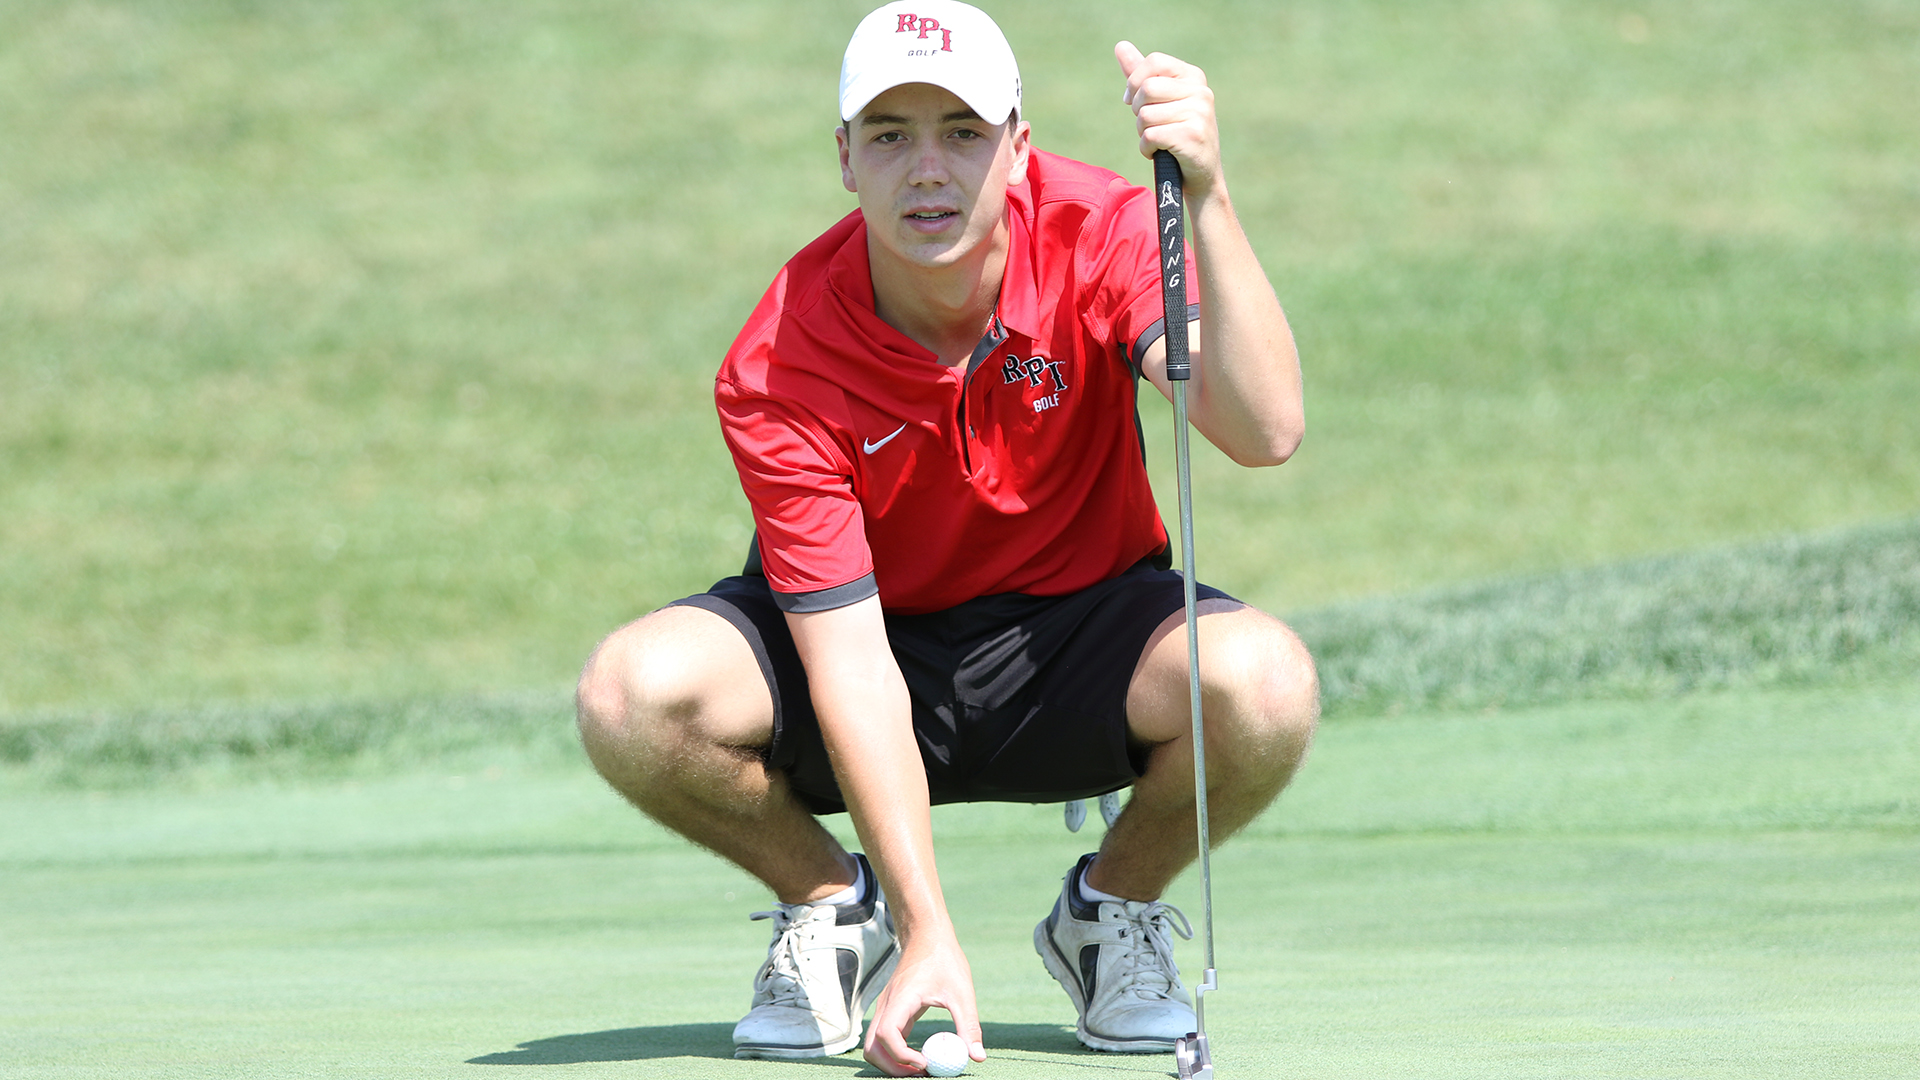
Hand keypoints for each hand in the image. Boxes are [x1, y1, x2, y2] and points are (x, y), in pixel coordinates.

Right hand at [862, 926, 986, 1076]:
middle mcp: (887, 1006)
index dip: (902, 1055)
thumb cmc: (944, 959)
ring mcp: (886, 1009)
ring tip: (922, 1067)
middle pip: (872, 1048)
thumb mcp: (962, 993)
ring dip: (892, 1062)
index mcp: (900, 999)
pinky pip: (886, 1038)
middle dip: (892, 1067)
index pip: (886, 1035)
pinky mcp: (892, 1011)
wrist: (927, 935)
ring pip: (875, 1046)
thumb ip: (968, 1025)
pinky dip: (898, 1052)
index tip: (926, 1063)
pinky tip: (922, 1055)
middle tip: (921, 1074)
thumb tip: (977, 1057)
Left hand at [1114, 41, 1222, 201]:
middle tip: (1150, 125)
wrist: (1201, 177)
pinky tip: (1159, 153)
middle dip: (1138, 111)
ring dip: (1142, 133)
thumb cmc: (1177, 135)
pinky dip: (1146, 149)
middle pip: (1146, 88)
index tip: (1133, 101)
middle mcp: (1200, 91)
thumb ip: (1141, 74)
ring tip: (1158, 141)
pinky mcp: (1192, 135)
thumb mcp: (1161, 101)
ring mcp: (1199, 113)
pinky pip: (1150, 136)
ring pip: (1145, 115)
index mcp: (1193, 76)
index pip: (1153, 61)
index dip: (1135, 81)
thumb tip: (1120, 46)